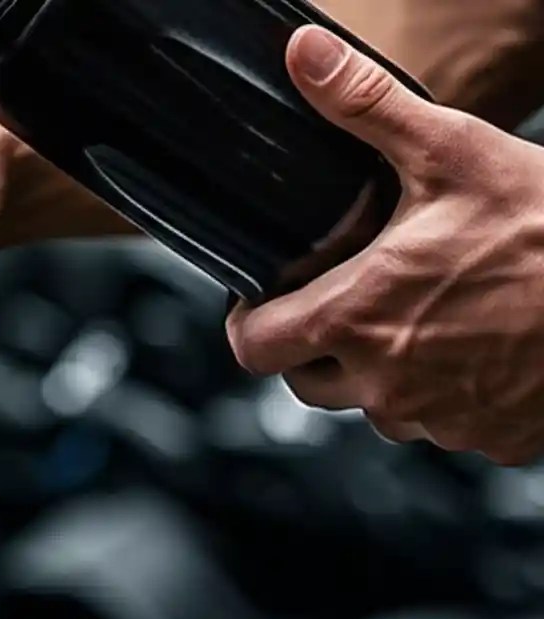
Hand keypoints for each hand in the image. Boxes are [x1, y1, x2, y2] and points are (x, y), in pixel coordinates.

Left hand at [228, 25, 543, 465]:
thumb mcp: (452, 153)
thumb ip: (367, 107)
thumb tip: (305, 58)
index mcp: (358, 318)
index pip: (254, 350)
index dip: (249, 324)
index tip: (262, 300)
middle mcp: (388, 384)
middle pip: (307, 382)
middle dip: (311, 346)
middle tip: (340, 300)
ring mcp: (440, 420)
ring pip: (373, 408)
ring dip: (378, 372)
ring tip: (413, 317)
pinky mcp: (490, 439)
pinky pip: (440, 426)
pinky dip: (441, 395)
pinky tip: (466, 348)